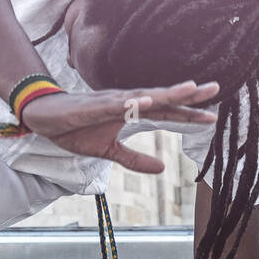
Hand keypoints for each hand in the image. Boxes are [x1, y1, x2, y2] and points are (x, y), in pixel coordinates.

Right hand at [20, 80, 218, 173]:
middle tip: (215, 88)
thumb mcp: (108, 151)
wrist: (44, 118)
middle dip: (186, 94)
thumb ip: (135, 159)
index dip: (187, 114)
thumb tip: (163, 170)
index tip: (212, 117)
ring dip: (165, 92)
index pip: (165, 112)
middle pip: (160, 98)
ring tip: (188, 88)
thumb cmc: (75, 128)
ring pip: (142, 96)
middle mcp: (125, 103)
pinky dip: (130, 102)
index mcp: (130, 112)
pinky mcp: (91, 106)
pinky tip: (146, 101)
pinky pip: (114, 104)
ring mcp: (109, 102)